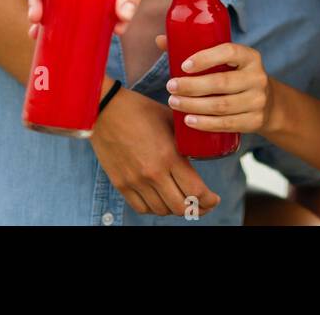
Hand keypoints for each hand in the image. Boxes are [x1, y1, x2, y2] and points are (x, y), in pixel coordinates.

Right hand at [90, 86, 221, 218]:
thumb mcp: (171, 121)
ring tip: (183, 200)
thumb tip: (203, 150)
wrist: (105, 109)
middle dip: (197, 209)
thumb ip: (186, 141)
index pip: (196, 191)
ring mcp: (135, 181)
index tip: (214, 198)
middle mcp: (153, 173)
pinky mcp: (121, 183)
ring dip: (176, 209)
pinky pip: (142, 208)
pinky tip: (161, 199)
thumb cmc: (141, 110)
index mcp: (170, 156)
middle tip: (204, 204)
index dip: (210, 200)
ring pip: (162, 210)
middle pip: (181, 207)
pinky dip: (155, 208)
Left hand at [159, 35, 275, 134]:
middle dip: (191, 86)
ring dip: (194, 106)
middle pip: (221, 82)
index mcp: (250, 57)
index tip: (183, 66)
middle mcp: (257, 77)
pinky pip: (227, 124)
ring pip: (221, 105)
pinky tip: (189, 120)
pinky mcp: (254, 121)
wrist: (268, 104)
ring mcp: (258, 101)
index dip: (205, 58)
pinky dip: (206, 123)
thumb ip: (195, 49)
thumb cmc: (235, 76)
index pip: (229, 52)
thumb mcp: (226, 61)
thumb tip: (159, 40)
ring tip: (174, 102)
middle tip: (171, 87)